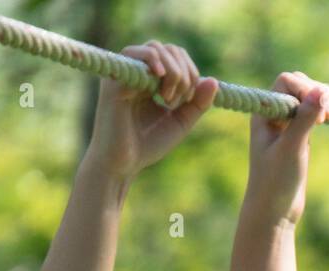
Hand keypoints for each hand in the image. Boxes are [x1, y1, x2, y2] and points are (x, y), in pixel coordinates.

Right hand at [85, 42, 217, 181]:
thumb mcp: (180, 122)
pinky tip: (160, 79)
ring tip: (168, 99)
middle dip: (184, 74)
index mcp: (152, 80)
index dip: (190, 72)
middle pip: (169, 49)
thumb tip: (213, 80)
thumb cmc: (148, 144)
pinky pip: (135, 53)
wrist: (123, 163)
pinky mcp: (114, 78)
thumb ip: (197, 103)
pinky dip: (153, 62)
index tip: (188, 100)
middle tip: (179, 101)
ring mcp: (125, 73)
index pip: (176, 56)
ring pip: (156, 49)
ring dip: (173, 72)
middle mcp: (138, 72)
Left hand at [244, 71, 328, 227]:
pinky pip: (311, 114)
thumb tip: (321, 90)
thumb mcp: (292, 148)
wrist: (274, 212)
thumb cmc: (276, 182)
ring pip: (305, 98)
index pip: (286, 82)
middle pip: (297, 85)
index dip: (306, 89)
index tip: (321, 111)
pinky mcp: (298, 138)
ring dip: (320, 101)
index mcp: (264, 114)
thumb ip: (305, 119)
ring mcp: (286, 126)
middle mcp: (273, 116)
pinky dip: (322, 113)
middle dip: (315, 92)